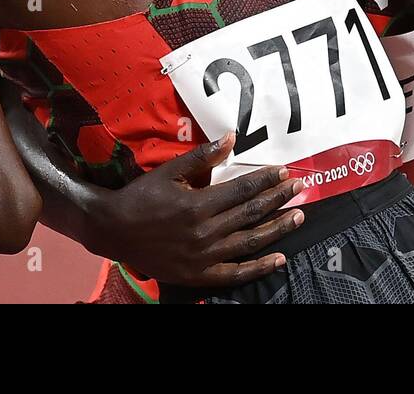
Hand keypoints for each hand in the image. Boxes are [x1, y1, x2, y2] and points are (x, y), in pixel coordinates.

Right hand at [83, 133, 305, 287]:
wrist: (113, 230)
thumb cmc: (140, 197)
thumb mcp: (168, 171)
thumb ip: (202, 157)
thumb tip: (231, 138)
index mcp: (197, 204)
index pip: (242, 190)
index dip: (266, 180)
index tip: (284, 172)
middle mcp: (204, 232)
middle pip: (251, 213)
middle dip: (278, 199)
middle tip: (300, 188)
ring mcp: (203, 257)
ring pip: (249, 242)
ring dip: (277, 229)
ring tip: (298, 217)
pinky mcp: (198, 276)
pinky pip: (235, 274)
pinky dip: (259, 267)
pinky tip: (279, 258)